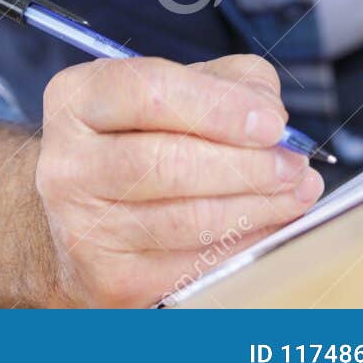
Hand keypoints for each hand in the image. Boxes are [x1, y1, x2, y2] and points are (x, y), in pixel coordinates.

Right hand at [34, 53, 323, 307]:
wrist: (80, 216)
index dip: (218, 107)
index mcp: (75, 99)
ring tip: (296, 191)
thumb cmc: (137, 138)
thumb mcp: (172, 88)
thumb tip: (271, 115)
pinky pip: (193, 264)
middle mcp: (66, 163)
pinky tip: (269, 225)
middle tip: (295, 164)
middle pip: (170, 162)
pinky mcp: (112, 281)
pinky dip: (243, 243)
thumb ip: (228, 82)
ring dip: (257, 206)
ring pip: (188, 219)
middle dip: (247, 164)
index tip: (272, 123)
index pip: (149, 92)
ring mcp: (84, 228)